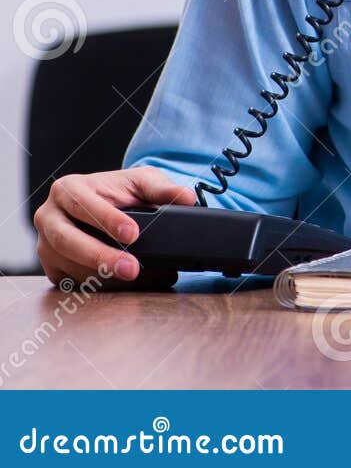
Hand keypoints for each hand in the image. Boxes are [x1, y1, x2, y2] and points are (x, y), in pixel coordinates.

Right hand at [34, 167, 196, 288]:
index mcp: (68, 189)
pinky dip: (97, 286)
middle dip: (101, 256)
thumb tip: (187, 198)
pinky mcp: (53, 267)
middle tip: (132, 269)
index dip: (107, 220)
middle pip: (68, 240)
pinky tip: (123, 286)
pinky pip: (71, 280)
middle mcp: (50, 217)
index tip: (133, 234)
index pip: (83, 205)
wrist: (104, 205)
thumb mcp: (142, 182)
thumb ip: (163, 189)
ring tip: (137, 279)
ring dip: (101, 276)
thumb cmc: (119, 191)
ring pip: (68, 264)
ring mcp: (46, 244)